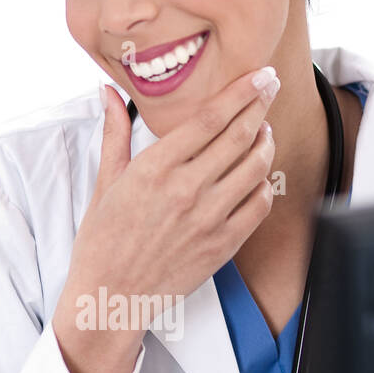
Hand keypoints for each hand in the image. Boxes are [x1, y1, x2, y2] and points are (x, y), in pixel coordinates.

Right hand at [52, 66, 280, 372]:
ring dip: (265, 142)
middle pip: (239, 135)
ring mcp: (208, 219)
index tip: (259, 75)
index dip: (241, 92)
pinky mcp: (223, 245)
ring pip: (255, 167)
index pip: (210, 118)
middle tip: (271, 87)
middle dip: (261, 105)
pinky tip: (258, 174)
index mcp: (154, 169)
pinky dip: (264, 184)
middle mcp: (185, 190)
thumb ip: (114, 133)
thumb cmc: (103, 242)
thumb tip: (107, 94)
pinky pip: (259, 205)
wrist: (111, 297)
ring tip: (263, 131)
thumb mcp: (104, 183)